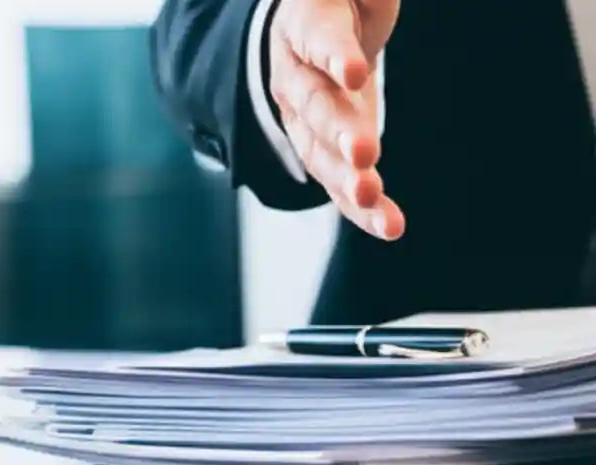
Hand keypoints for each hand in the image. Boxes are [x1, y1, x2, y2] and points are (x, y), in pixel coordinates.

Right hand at [269, 0, 404, 239]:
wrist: (312, 30)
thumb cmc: (340, 2)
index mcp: (304, 24)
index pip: (317, 39)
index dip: (335, 56)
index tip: (357, 74)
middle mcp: (295, 76)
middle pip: (314, 105)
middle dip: (338, 131)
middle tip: (364, 153)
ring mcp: (302, 118)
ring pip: (319, 151)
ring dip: (343, 178)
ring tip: (371, 198)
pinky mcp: (322, 149)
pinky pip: (336, 182)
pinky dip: (360, 208)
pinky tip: (388, 225)